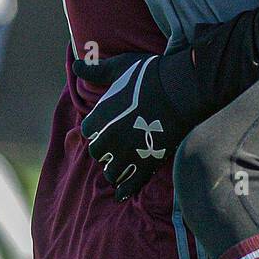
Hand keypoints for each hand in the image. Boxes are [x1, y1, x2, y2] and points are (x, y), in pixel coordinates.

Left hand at [72, 49, 198, 200]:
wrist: (180, 90)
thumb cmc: (149, 76)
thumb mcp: (119, 67)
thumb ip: (96, 70)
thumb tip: (79, 64)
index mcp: (99, 117)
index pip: (88, 131)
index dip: (97, 129)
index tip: (106, 127)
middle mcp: (109, 138)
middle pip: (98, 153)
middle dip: (105, 151)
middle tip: (116, 148)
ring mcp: (127, 153)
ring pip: (111, 172)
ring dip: (114, 171)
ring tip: (120, 170)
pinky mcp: (146, 163)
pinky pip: (131, 185)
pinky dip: (125, 191)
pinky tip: (122, 194)